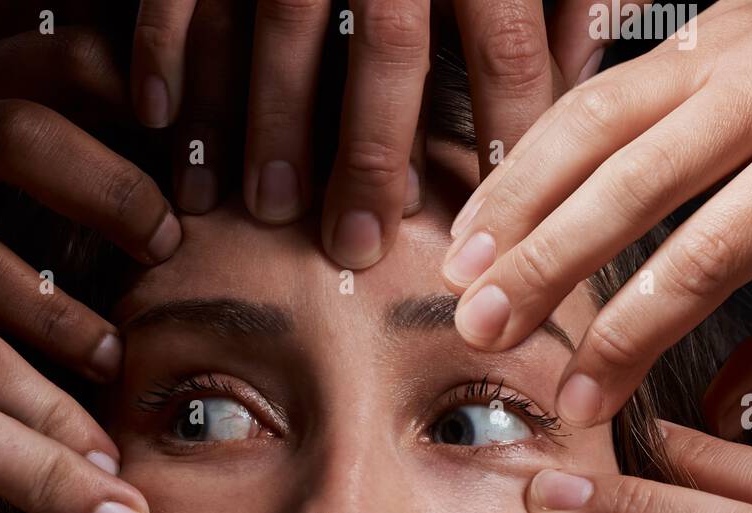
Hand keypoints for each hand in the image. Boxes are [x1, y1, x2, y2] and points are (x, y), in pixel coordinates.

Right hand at [133, 0, 608, 266]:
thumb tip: (589, 53)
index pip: (506, 43)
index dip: (505, 136)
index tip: (497, 215)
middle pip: (384, 54)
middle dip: (369, 158)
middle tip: (354, 244)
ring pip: (278, 31)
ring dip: (266, 128)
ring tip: (261, 208)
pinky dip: (167, 48)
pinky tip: (162, 117)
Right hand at [440, 0, 751, 427]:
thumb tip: (724, 411)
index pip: (706, 258)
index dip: (629, 339)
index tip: (580, 398)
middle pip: (627, 186)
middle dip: (543, 268)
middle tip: (483, 332)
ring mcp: (728, 41)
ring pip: (591, 127)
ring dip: (516, 205)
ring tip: (461, 274)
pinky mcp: (697, 30)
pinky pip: (595, 92)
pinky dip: (533, 154)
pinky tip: (493, 208)